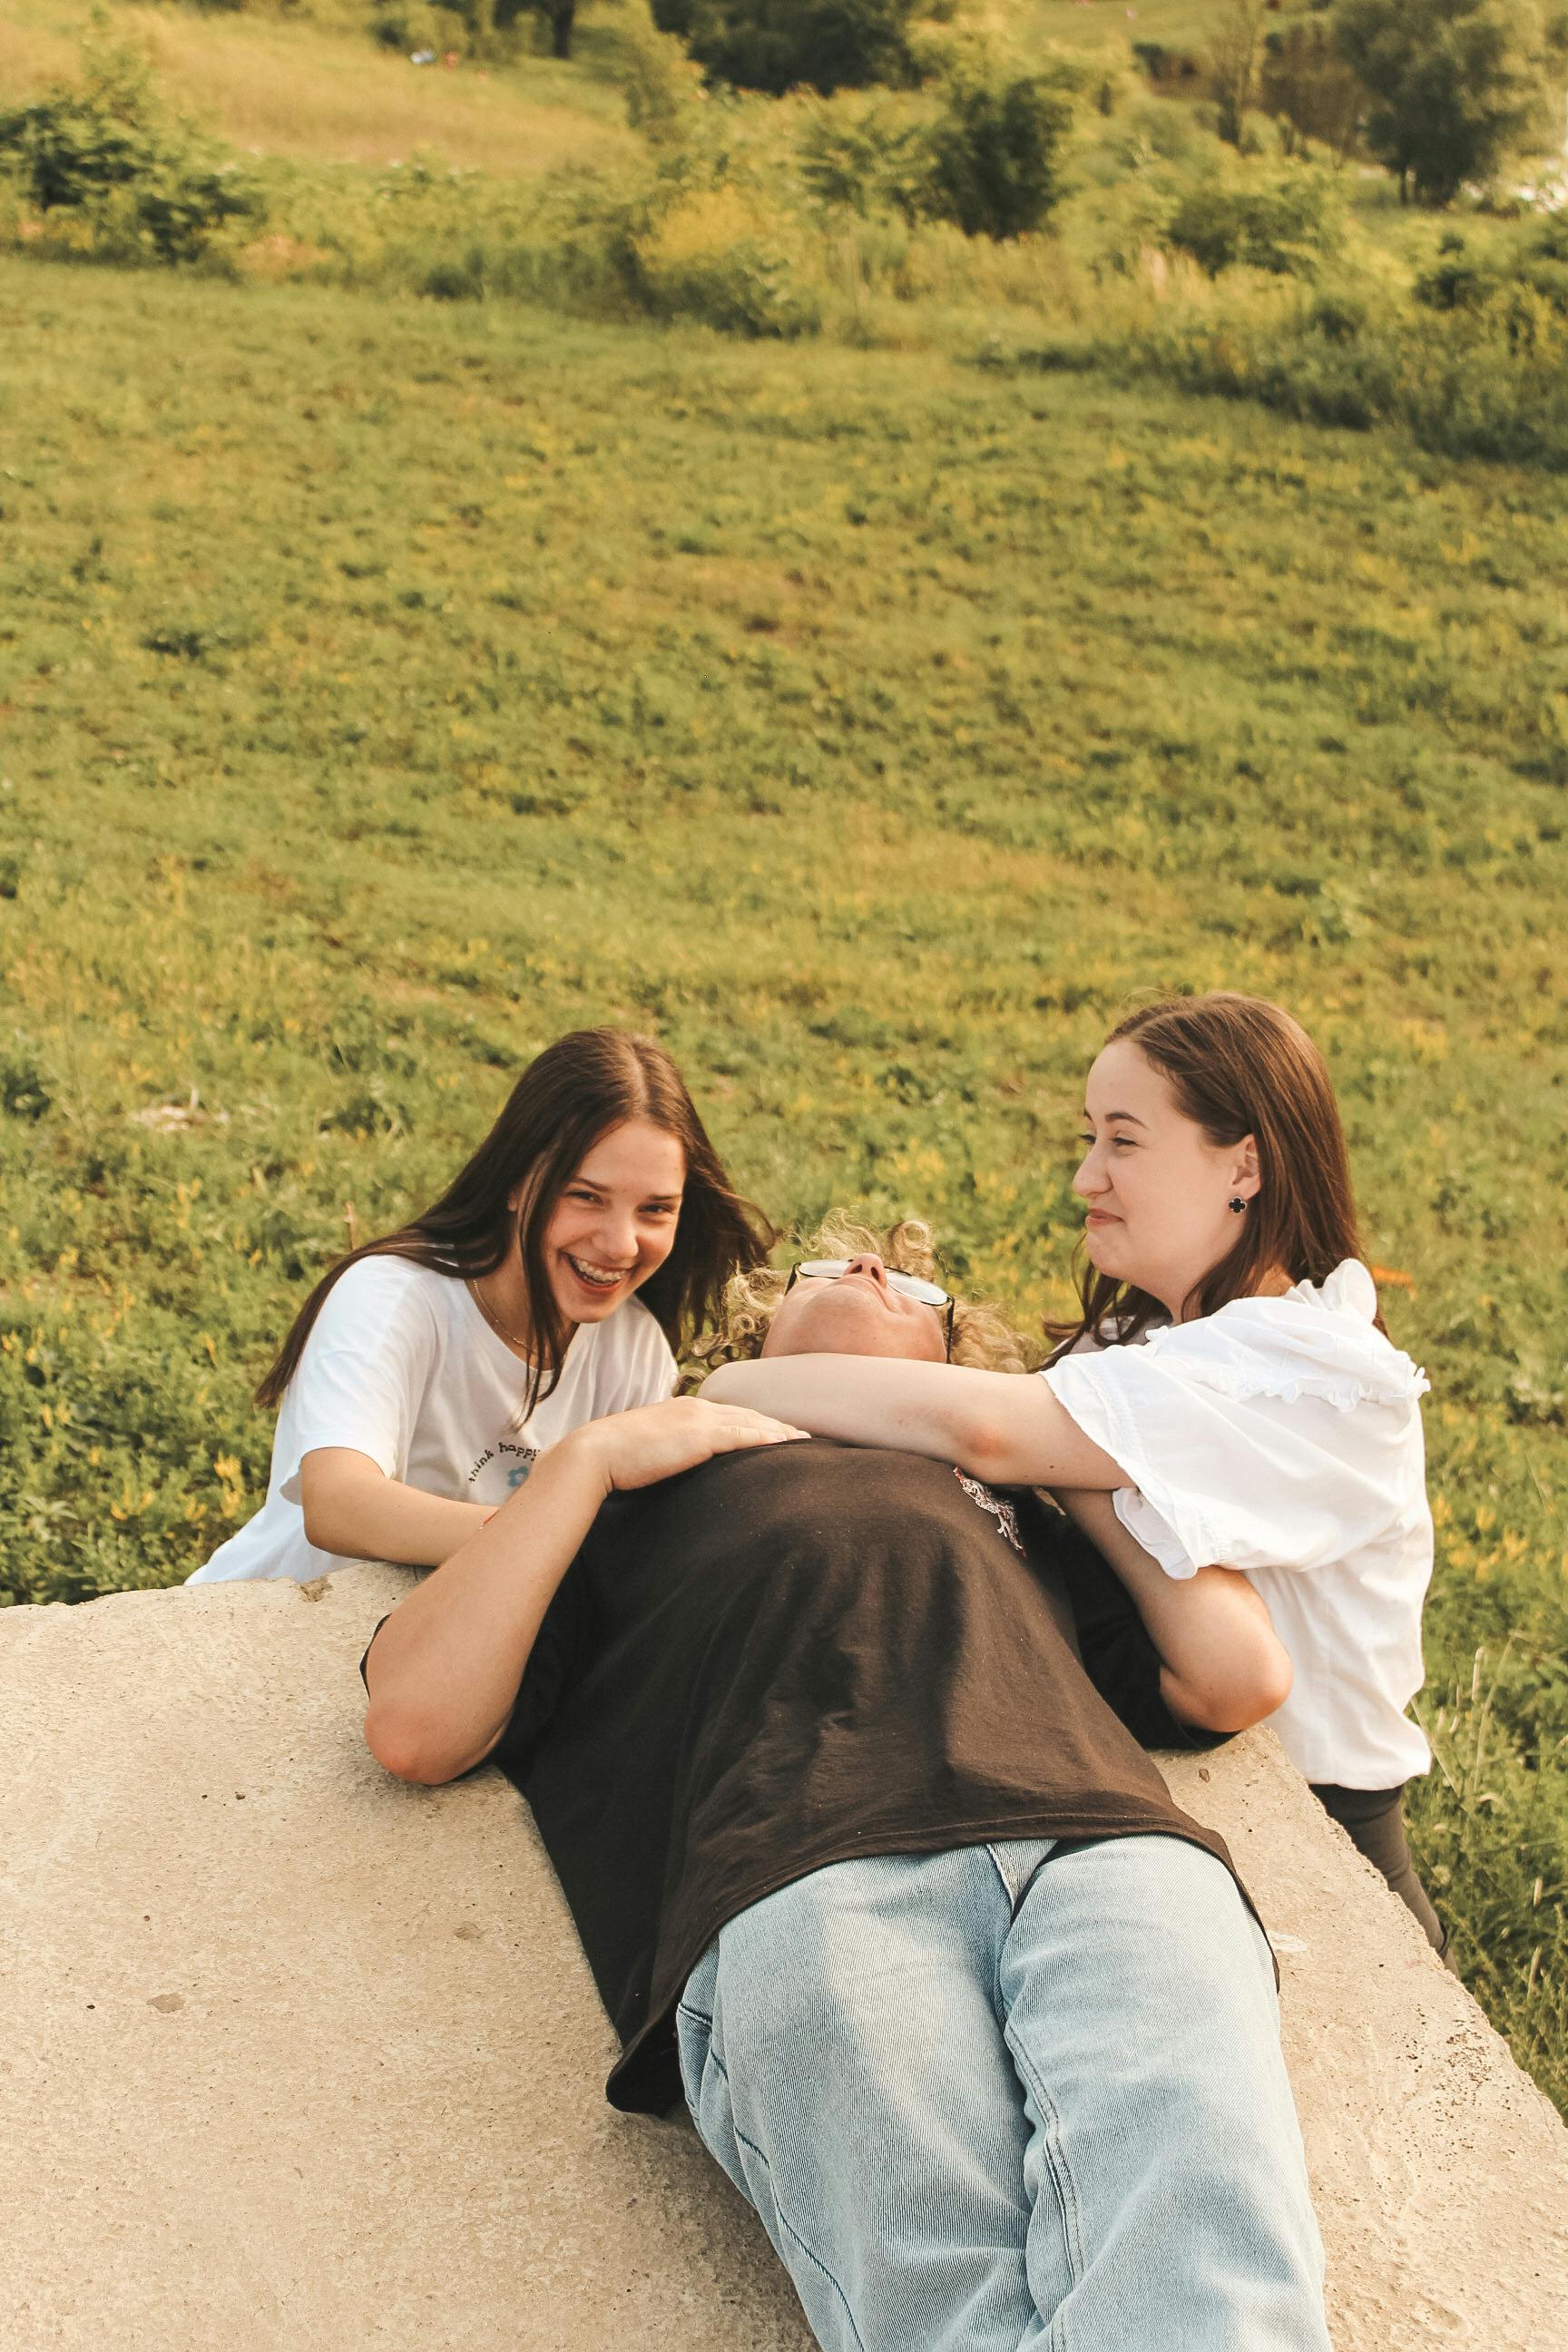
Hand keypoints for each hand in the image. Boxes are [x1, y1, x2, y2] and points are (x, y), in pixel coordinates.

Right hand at [572, 1397, 808, 1495]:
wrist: (595, 1454)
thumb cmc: (613, 1458)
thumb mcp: (646, 1448)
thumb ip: (665, 1449)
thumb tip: (673, 1465)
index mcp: (683, 1410)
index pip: (729, 1413)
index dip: (756, 1421)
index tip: (777, 1430)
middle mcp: (695, 1408)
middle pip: (747, 1414)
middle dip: (777, 1423)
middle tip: (804, 1435)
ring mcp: (699, 1420)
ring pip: (751, 1422)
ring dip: (781, 1431)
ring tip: (805, 1441)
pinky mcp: (700, 1437)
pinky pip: (743, 1436)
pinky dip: (768, 1438)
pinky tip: (787, 1444)